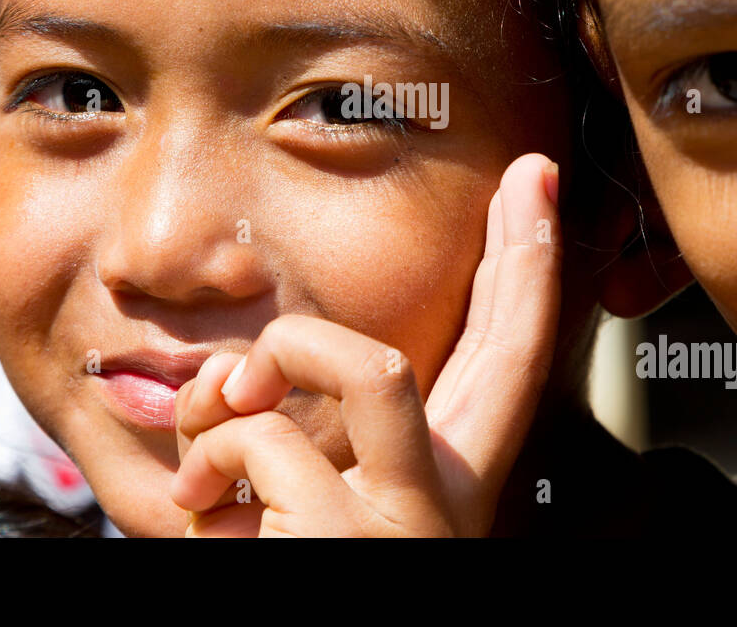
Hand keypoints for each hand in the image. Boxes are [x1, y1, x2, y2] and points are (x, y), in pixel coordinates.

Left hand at [170, 152, 562, 536]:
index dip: (527, 278)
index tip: (534, 188)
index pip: (501, 370)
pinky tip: (202, 506)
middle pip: (504, 352)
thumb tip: (237, 373)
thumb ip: (275, 420)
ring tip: (225, 416)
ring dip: (283, 359)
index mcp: (435, 489)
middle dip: (519, 251)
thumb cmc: (261, 564)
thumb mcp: (280, 489)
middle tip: (529, 171)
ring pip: (376, 366)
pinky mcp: (350, 536)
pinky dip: (209, 448)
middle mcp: (446, 507)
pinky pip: (260, 430)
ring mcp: (409, 522)